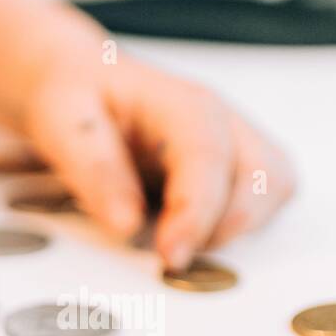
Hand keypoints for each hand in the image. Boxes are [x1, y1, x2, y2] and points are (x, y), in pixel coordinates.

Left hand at [22, 49, 294, 268]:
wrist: (79, 78)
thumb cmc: (73, 94)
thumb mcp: (60, 121)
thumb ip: (94, 169)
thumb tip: (127, 226)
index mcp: (179, 102)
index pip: (208, 156)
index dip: (195, 213)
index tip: (170, 257)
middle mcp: (221, 119)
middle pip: (264, 176)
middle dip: (224, 227)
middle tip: (167, 253)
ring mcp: (236, 142)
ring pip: (275, 189)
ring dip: (238, 227)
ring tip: (178, 239)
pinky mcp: (238, 166)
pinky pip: (267, 198)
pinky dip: (240, 225)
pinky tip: (192, 230)